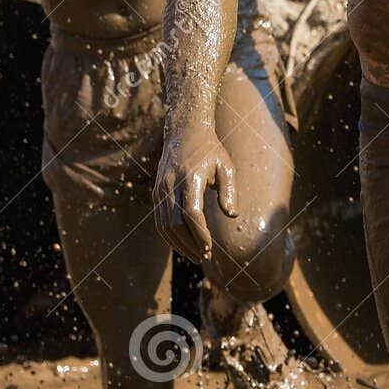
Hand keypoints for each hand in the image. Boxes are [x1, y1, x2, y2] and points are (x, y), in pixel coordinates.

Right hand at [154, 123, 237, 261]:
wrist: (184, 131)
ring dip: (180, 244)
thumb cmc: (210, 151)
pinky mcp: (157, 192)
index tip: (210, 248)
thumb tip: (232, 215)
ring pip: (164, 225)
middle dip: (190, 244)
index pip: (191, 214)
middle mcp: (170, 184)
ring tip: (197, 255)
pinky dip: (171, 236)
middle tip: (206, 256)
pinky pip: (160, 220)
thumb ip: (229, 191)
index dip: (200, 235)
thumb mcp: (226, 167)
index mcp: (189, 178)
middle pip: (175, 224)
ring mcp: (160, 189)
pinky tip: (185, 244)